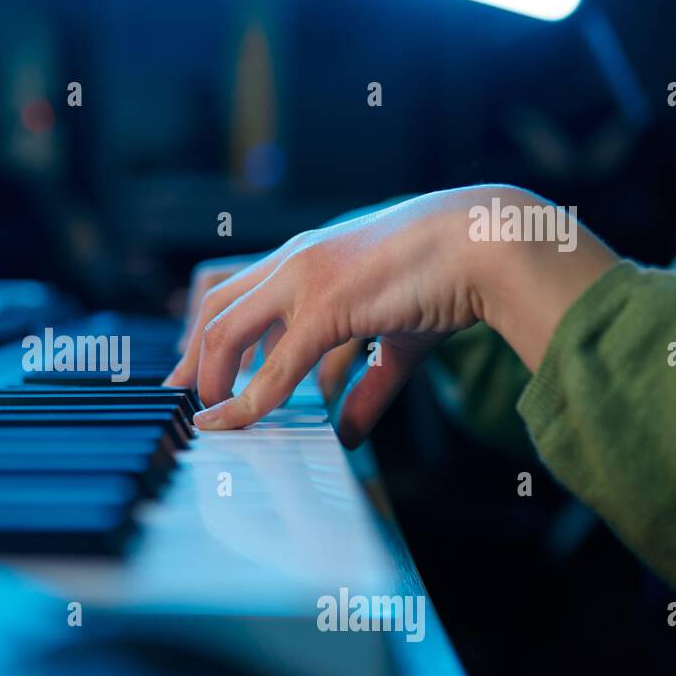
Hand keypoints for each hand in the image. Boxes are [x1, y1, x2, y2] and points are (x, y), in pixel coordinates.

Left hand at [166, 185, 617, 441]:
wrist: (491, 241)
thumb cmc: (450, 278)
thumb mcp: (395, 339)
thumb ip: (365, 386)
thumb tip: (346, 434)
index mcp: (306, 257)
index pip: (232, 293)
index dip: (206, 337)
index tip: (195, 376)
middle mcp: (294, 260)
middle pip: (214, 309)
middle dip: (191, 359)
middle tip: (183, 402)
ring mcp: (305, 278)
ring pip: (227, 332)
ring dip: (211, 380)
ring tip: (211, 420)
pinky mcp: (327, 303)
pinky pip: (275, 363)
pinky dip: (250, 399)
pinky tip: (235, 423)